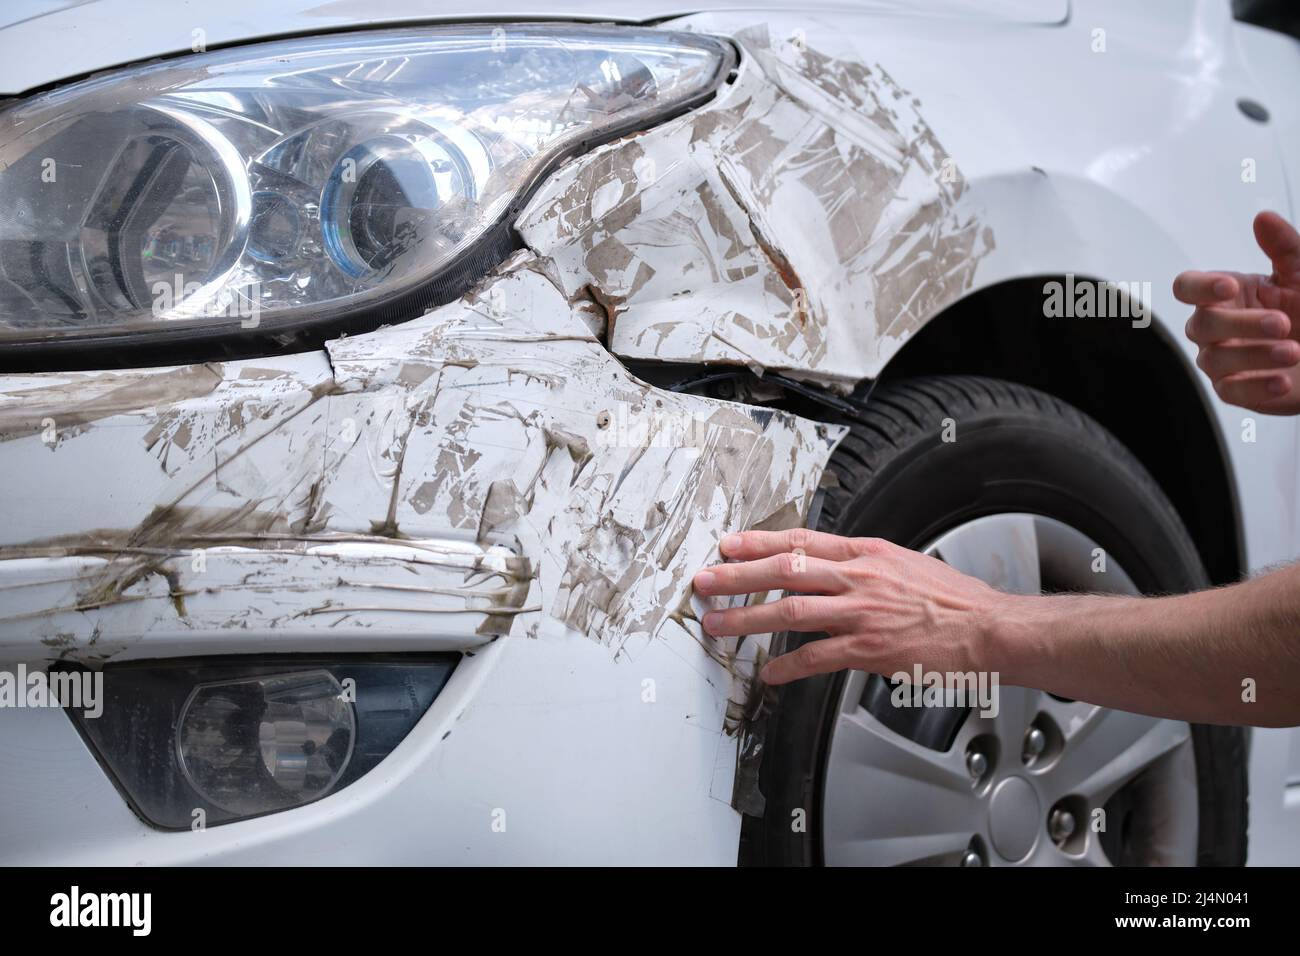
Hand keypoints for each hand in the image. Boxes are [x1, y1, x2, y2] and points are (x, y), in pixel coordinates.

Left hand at [693, 529, 1007, 684]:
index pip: (801, 542)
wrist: (989, 627)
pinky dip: (788, 667)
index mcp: (866, 553)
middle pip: (784, 571)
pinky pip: (817, 658)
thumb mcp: (905, 563)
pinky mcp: (869, 649)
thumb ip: (866, 565)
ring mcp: (861, 613)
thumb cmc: (954, 600)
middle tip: (705, 581)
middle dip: (737, 576)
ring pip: (790, 612)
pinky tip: (768, 674)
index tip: (729, 545)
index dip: (759, 542)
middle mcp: (858, 577)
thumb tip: (834, 568)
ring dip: (747, 618)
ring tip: (718, 624)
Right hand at [1175, 210, 1299, 413]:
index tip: (1228, 286)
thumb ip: (1284, 246)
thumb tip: (1263, 219)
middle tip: (1282, 322)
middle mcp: (1217, 327)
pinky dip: (1257, 387)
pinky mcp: (1235, 390)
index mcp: (1225, 295)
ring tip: (1292, 351)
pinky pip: (1231, 391)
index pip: (1187, 287)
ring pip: (1215, 359)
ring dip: (1255, 355)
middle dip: (1242, 324)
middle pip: (1202, 324)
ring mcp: (1222, 360)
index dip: (1200, 287)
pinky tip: (1283, 381)